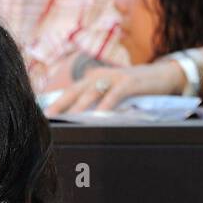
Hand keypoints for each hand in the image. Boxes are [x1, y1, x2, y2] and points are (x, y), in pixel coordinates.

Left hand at [44, 62, 181, 115]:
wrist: (163, 75)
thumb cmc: (134, 90)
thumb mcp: (111, 96)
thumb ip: (95, 106)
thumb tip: (77, 127)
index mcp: (91, 80)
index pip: (68, 93)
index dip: (54, 104)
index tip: (39, 117)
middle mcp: (98, 76)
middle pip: (74, 91)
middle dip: (59, 105)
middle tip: (46, 119)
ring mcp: (114, 77)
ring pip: (91, 92)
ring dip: (79, 107)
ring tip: (69, 120)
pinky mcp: (129, 81)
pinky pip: (114, 94)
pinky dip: (106, 105)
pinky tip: (99, 117)